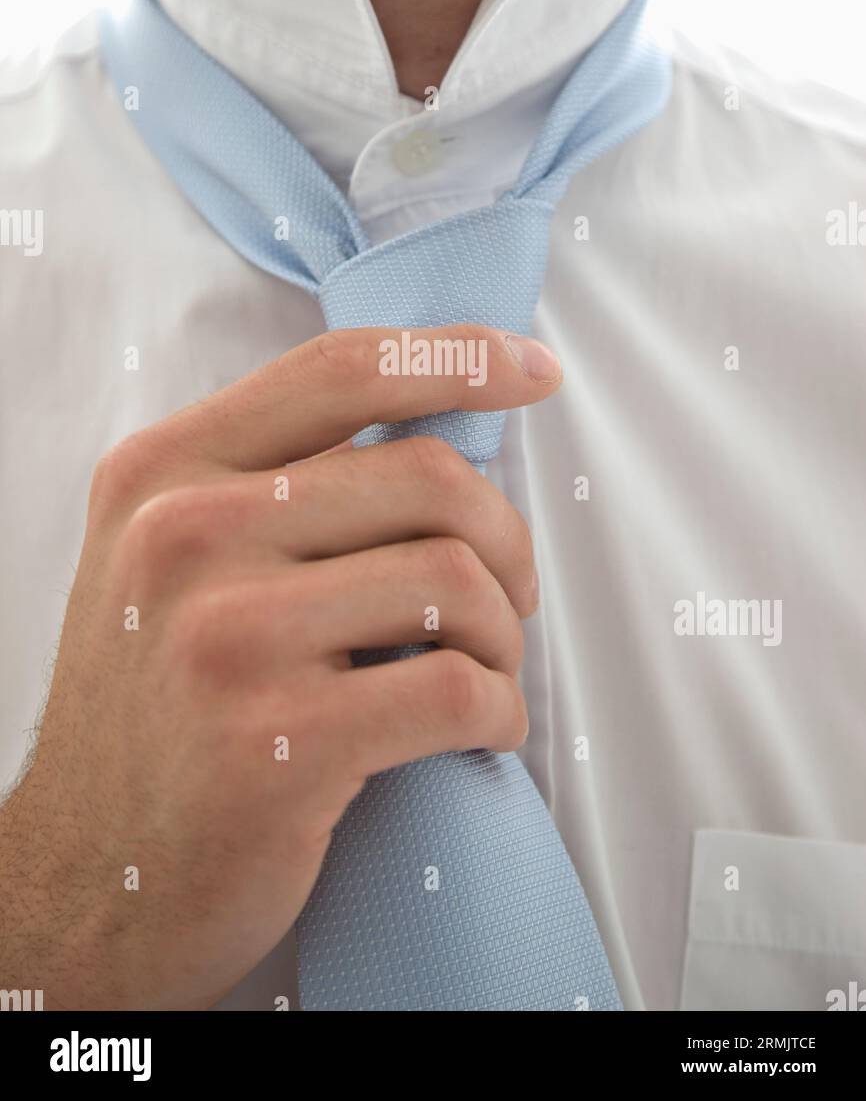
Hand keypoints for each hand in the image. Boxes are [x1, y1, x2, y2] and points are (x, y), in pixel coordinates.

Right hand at [0, 324, 560, 1009]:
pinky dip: (501, 712)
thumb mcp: (170, 561)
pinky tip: (482, 731)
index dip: (458, 355)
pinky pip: (459, 690)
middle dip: (505, 539)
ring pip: (456, 582)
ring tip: (484, 671)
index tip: (533, 370)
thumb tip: (440, 422)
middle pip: (428, 477)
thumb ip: (270, 484)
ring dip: (504, 635)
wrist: (89, 876)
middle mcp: (184, 535)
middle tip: (510, 597)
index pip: (340, 370)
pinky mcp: (280, 742)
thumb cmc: (160, 707)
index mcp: (163, 472)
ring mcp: (228, 638)